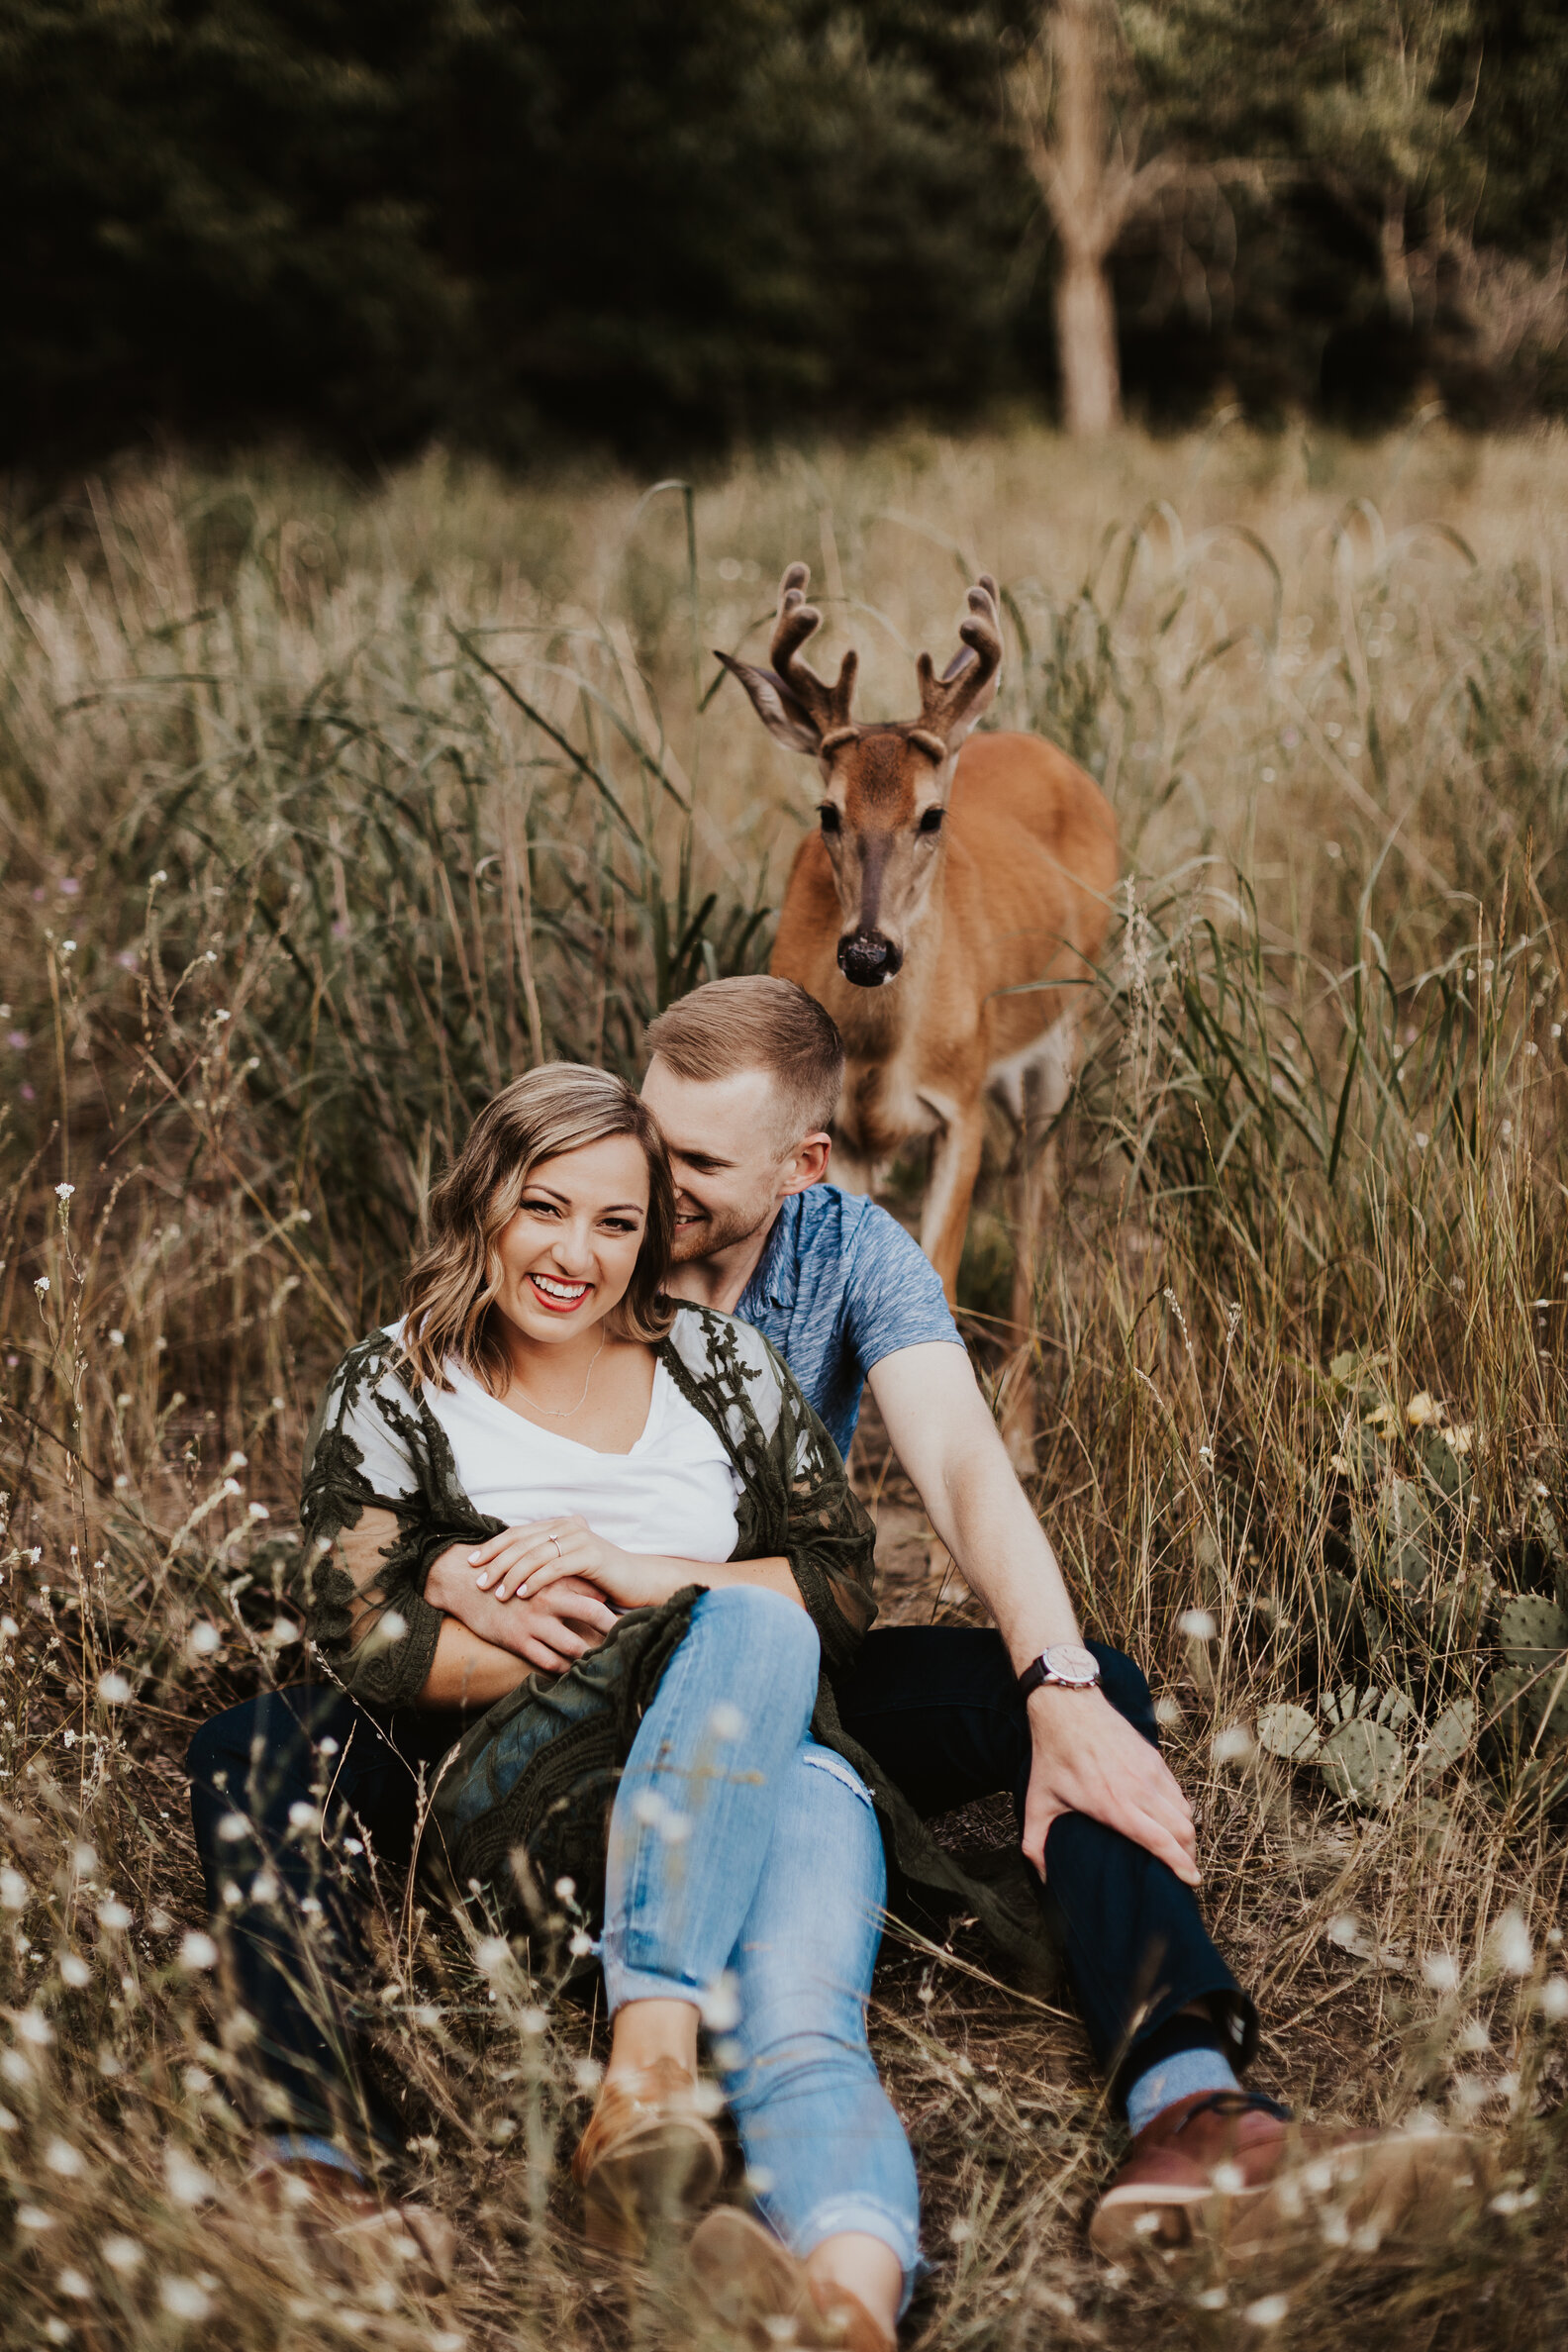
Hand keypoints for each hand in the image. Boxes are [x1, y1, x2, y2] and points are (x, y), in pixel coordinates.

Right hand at [425, 1543, 617, 1673]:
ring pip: (573, 1646)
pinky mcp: (517, 1640)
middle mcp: (548, 1599)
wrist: (466, 1584)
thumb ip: (569, 1579)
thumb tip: (601, 1593)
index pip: (596, 1594)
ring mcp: (533, 1622)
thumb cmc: (507, 1577)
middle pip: (593, 1616)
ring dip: (590, 1657)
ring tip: (607, 1666)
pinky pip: (548, 1662)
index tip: (636, 1621)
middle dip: (614, 1632)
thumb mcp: (537, 1570)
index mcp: (555, 1579)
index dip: (616, 1609)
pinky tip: (574, 1674)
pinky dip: (564, 1670)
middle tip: (631, 1644)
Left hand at [468, 1515, 664, 1611]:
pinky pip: (555, 1567)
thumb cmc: (597, 1578)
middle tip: (479, 1581)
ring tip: (497, 1593)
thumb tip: (502, 1569)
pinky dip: (535, 1580)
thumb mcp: (566, 1566)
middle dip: (496, 1562)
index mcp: (558, 1525)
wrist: (636, 1581)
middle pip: (522, 1542)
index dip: (492, 1546)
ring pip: (535, 1555)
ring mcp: (580, 1538)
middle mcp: (567, 1526)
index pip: (517, 1533)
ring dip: (512, 1574)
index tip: (471, 1563)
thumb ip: (542, 1560)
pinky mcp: (590, 1555)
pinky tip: (521, 1594)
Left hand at [1021, 1686, 1200, 1889]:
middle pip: (1183, 1830)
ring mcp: (1150, 1771)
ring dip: (1187, 1834)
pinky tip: (1172, 1820)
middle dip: (1190, 1856)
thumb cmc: (1053, 1755)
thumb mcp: (1038, 1801)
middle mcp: (1139, 1789)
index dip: (1181, 1866)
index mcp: (1114, 1805)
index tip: (1191, 1881)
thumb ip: (1035, 1843)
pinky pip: (1178, 1791)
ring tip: (1181, 1850)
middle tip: (1185, 1871)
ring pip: (1185, 1811)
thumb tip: (1042, 1878)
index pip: (1161, 1842)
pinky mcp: (1154, 1757)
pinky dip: (1181, 1810)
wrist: (1068, 1706)